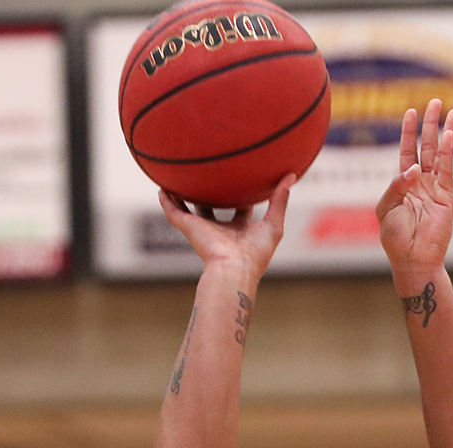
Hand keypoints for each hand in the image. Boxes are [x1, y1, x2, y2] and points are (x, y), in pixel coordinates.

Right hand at [159, 175, 294, 276]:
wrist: (234, 268)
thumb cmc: (256, 253)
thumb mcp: (273, 223)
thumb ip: (280, 200)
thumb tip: (291, 176)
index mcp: (239, 230)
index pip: (240, 209)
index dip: (242, 194)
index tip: (243, 179)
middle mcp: (220, 228)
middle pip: (214, 207)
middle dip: (213, 193)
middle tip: (212, 174)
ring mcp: (203, 228)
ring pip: (191, 208)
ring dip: (185, 195)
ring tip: (180, 177)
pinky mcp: (189, 228)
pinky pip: (174, 211)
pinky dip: (166, 201)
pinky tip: (161, 188)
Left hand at [377, 99, 452, 272]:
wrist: (412, 260)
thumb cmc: (395, 238)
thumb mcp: (386, 208)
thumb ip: (396, 185)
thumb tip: (413, 168)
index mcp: (404, 185)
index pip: (407, 151)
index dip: (408, 132)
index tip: (410, 112)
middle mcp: (421, 183)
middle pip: (426, 147)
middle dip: (430, 124)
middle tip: (435, 102)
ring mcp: (435, 189)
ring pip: (440, 154)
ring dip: (444, 132)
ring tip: (451, 111)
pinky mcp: (447, 198)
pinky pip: (447, 170)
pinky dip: (448, 153)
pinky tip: (449, 136)